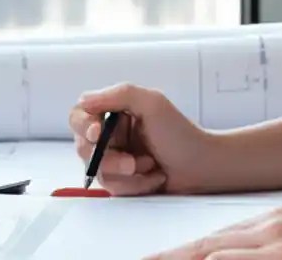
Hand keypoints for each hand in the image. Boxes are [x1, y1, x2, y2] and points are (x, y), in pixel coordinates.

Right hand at [68, 82, 217, 195]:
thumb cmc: (180, 133)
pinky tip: (154, 176)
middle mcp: (110, 134)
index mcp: (114, 111)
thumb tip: (84, 101)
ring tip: (151, 166)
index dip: (83, 125)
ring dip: (126, 173)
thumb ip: (119, 94)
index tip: (96, 133)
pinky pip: (114, 186)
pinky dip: (136, 184)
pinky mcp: (122, 180)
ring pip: (98, 170)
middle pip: (84, 147)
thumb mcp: (152, 103)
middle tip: (132, 162)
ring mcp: (115, 157)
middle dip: (109, 158)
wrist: (201, 166)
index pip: (80, 115)